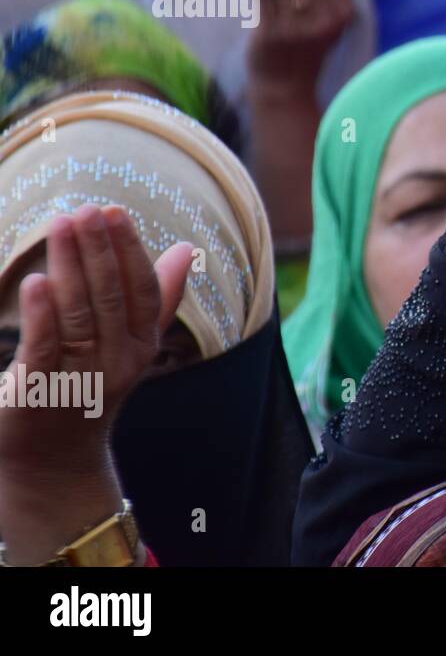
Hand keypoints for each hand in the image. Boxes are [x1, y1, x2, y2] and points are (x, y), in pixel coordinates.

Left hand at [0, 206, 189, 564]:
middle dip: (99, 250)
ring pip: (78, 315)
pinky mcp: (40, 393)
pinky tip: (36, 282)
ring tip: (60, 226)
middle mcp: (118, 361)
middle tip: (85, 210)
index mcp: (141, 344)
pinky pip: (45, 348)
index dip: (130, 250)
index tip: (114, 211)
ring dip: (70, 267)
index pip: (143, 290)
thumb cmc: (90, 386)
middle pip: (110, 297)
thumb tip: (187, 249)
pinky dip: (41, 314)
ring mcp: (81, 378)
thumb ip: (157, 296)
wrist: (55, 457)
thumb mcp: (131, 343)